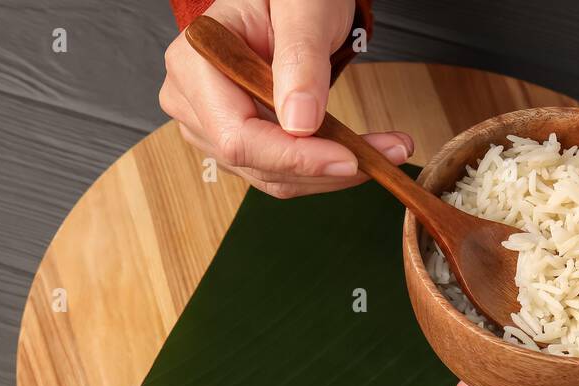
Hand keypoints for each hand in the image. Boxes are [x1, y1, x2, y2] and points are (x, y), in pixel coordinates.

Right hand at [159, 0, 413, 197]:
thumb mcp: (303, 8)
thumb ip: (300, 59)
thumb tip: (300, 123)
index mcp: (195, 62)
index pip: (237, 135)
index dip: (293, 156)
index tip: (349, 157)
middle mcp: (191, 101)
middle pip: (253, 162)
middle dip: (321, 167)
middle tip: (387, 155)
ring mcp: (209, 125)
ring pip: (270, 176)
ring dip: (329, 173)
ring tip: (384, 150)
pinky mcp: (235, 140)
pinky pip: (279, 171)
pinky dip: (322, 167)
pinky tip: (359, 151)